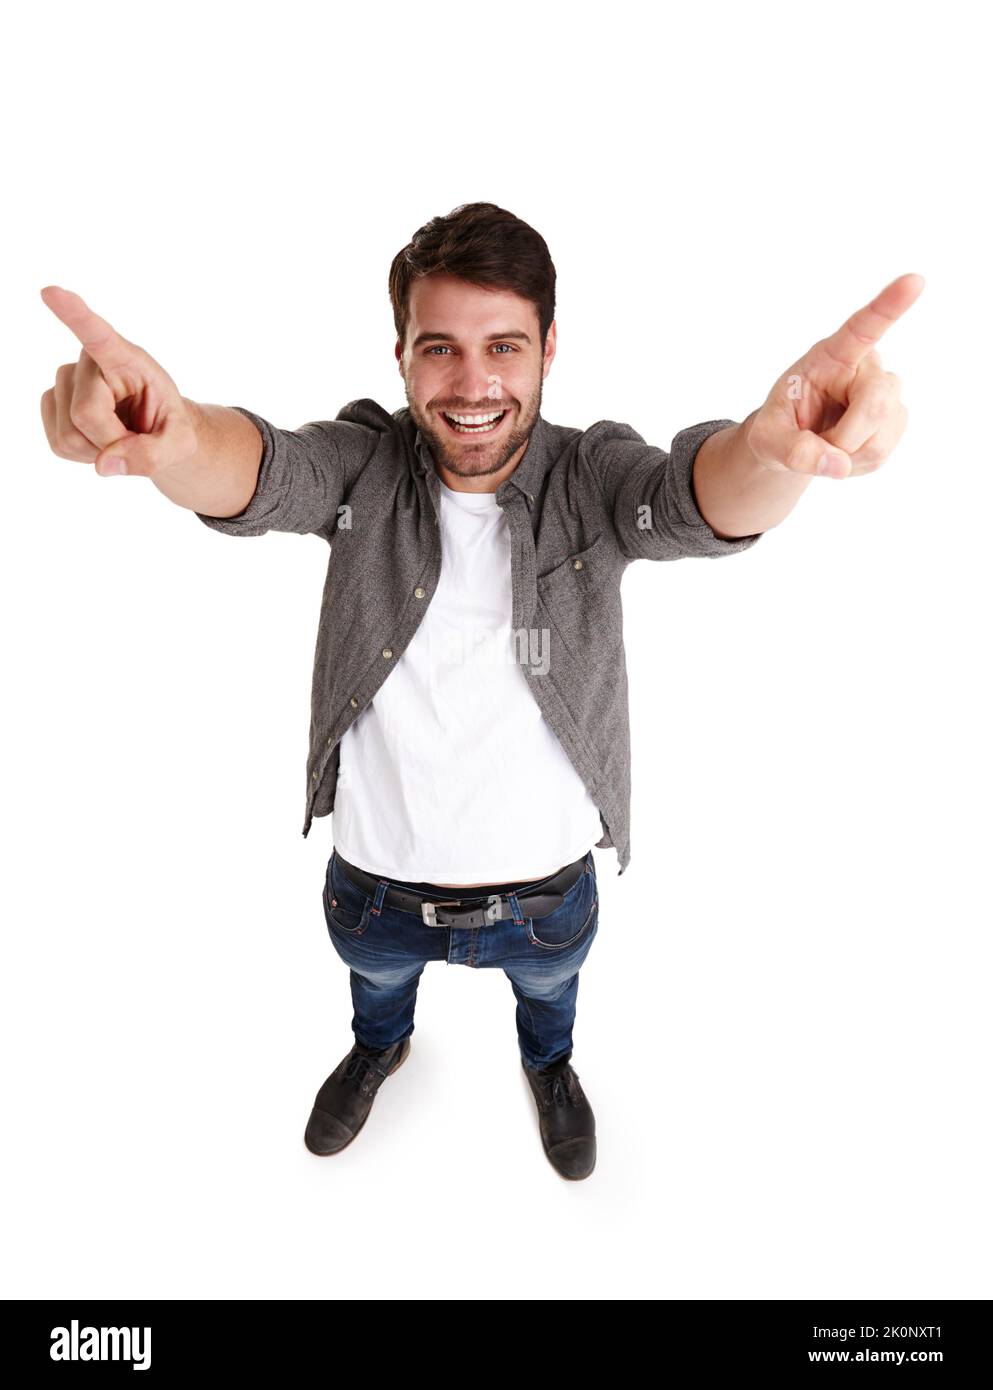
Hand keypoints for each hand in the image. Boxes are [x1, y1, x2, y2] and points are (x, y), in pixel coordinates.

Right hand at [39, 286, 197, 477]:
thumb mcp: (182, 444)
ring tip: (120, 436)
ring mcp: (64, 382)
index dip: (75, 316)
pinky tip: (101, 441)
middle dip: (114, 442)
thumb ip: (154, 455)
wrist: (154, 433)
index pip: (99, 335)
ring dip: (100, 451)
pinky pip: (60, 444)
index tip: (52, 292)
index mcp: (126, 358)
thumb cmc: (169, 427)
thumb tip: (104, 465)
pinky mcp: (51, 405)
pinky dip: (85, 455)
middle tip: (137, 438)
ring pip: (70, 435)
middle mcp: (88, 362)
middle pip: (86, 414)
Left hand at [743, 273, 924, 479]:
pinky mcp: (895, 421)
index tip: (914, 280)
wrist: (791, 444)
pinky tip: (841, 452)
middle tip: (816, 443)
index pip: (862, 328)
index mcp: (830, 355)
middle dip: (845, 436)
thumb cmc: (777, 428)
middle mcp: (865, 367)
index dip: (889, 306)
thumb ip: (792, 451)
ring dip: (847, 453)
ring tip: (826, 442)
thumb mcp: (766, 440)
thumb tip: (838, 466)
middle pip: (878, 400)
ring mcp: (885, 394)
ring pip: (882, 434)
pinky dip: (856, 464)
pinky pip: (883, 452)